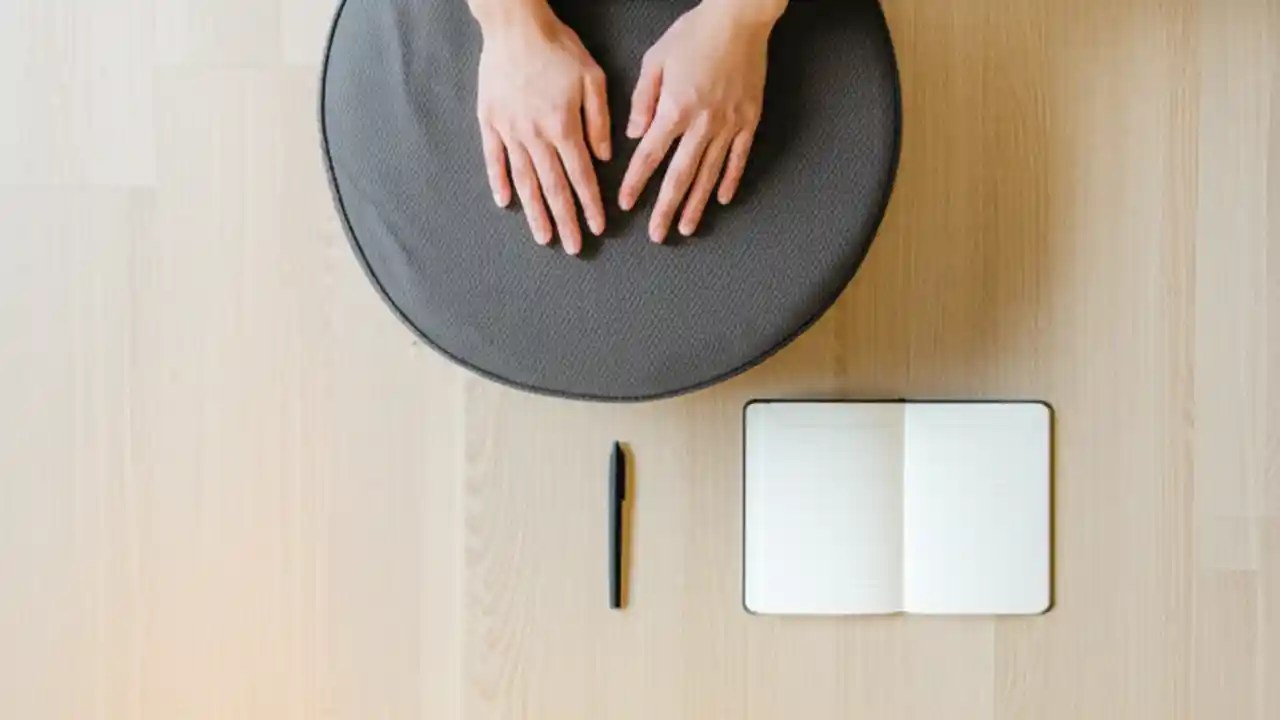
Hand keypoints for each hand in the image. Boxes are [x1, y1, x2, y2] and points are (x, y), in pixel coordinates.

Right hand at [476, 4, 610, 254]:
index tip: (598, 227)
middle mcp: (535, 136)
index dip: (590, 204)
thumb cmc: (558, 48)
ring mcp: (509, 131)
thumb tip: (603, 157)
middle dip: (565, 220)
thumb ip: (599, 120)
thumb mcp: (592, 78)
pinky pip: (493, 159)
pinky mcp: (489, 122)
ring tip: (543, 237)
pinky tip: (505, 202)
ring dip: (535, 212)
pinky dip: (499, 182)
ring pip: (524, 181)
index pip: (580, 176)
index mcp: (564, 126)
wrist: (514, 26)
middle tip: (574, 247)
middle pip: (553, 188)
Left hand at [619, 0, 782, 241]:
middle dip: (667, 208)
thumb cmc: (694, 34)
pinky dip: (730, 180)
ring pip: (709, 173)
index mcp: (675, 108)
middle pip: (681, 175)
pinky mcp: (749, 120)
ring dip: (697, 204)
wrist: (740, 18)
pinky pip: (739, 158)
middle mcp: (703, 123)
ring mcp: (729, 124)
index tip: (626, 205)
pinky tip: (721, 200)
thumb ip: (642, 100)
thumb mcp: (655, 59)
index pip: (650, 155)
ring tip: (688, 228)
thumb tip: (636, 135)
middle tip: (658, 235)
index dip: (637, 182)